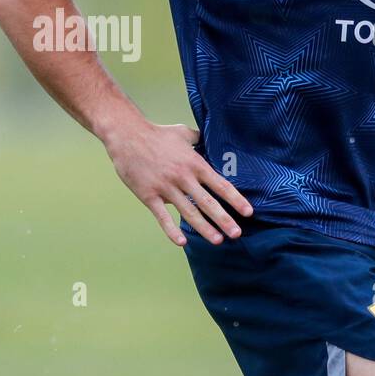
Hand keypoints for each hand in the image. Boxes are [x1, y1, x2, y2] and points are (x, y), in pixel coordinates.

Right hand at [104, 118, 252, 246]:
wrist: (126, 135)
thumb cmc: (157, 133)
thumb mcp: (183, 133)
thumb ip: (199, 139)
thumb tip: (211, 140)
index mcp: (194, 163)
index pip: (220, 185)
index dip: (235, 199)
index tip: (248, 212)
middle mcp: (183, 177)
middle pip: (208, 202)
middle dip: (224, 219)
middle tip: (237, 234)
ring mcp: (166, 187)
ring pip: (188, 212)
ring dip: (204, 228)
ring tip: (218, 240)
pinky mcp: (149, 195)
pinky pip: (162, 216)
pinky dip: (171, 230)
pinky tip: (182, 242)